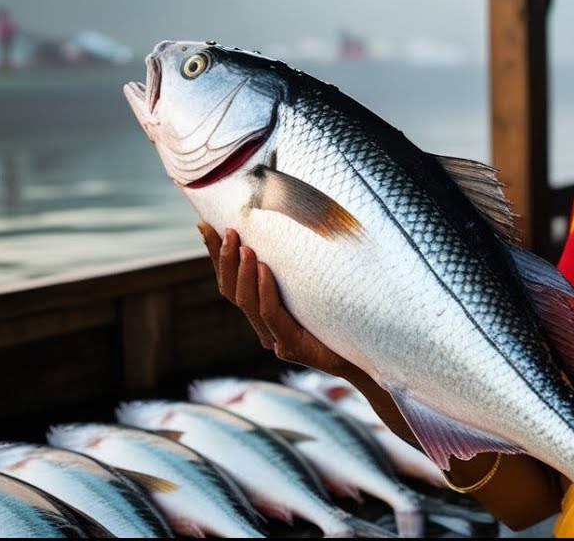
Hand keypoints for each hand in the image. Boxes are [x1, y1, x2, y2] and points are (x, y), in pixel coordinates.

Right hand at [198, 222, 357, 377]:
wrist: (368, 354)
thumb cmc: (345, 315)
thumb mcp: (318, 285)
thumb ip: (300, 265)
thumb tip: (298, 220)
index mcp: (265, 311)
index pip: (231, 280)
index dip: (216, 255)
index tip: (206, 225)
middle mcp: (264, 326)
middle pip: (231, 290)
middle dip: (224, 259)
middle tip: (228, 231)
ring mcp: (275, 338)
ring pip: (246, 302)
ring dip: (242, 272)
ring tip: (244, 247)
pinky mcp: (291, 347)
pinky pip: (271, 314)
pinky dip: (265, 289)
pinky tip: (264, 269)